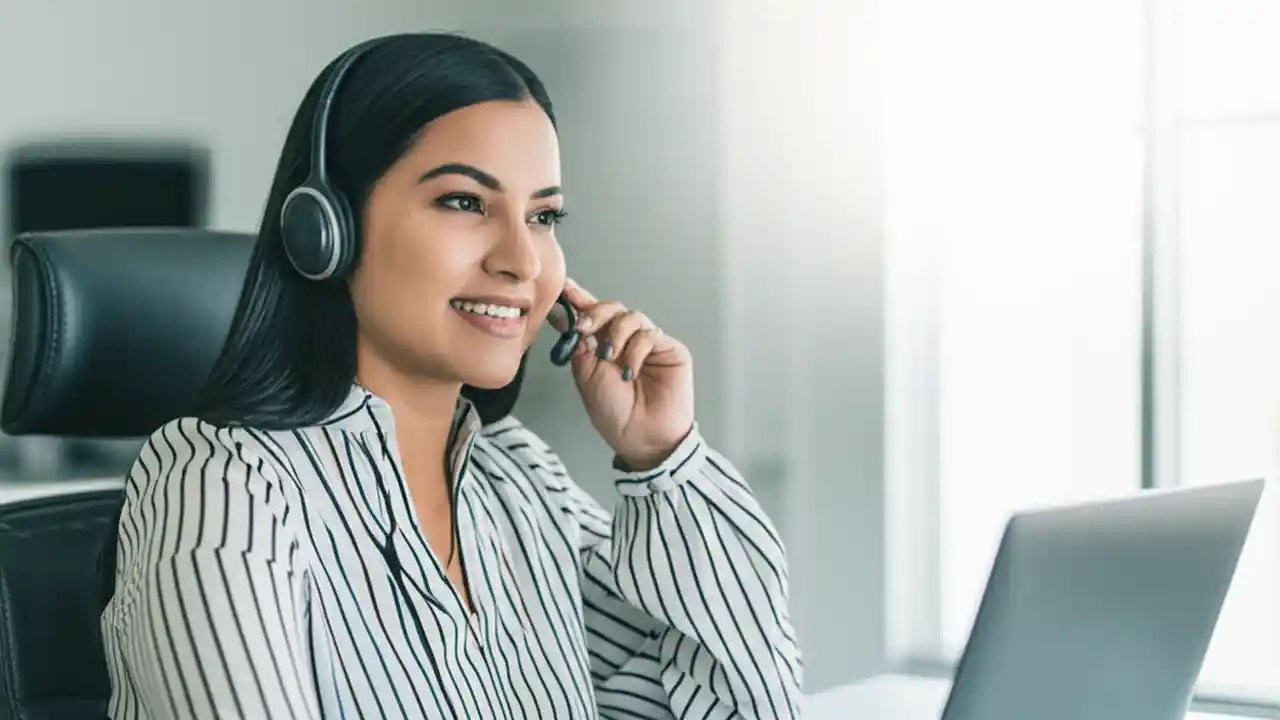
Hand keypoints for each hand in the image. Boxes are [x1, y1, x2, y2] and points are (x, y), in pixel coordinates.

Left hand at [547, 278, 694, 470]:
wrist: (640, 438)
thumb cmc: (614, 414)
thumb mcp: (585, 376)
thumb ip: (578, 345)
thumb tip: (563, 316)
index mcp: (605, 345)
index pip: (593, 315)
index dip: (579, 299)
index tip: (564, 287)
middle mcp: (628, 341)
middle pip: (613, 308)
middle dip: (595, 313)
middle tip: (584, 328)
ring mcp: (650, 344)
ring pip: (631, 317)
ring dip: (616, 334)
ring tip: (610, 358)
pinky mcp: (670, 350)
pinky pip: (650, 334)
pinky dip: (635, 350)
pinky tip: (630, 372)